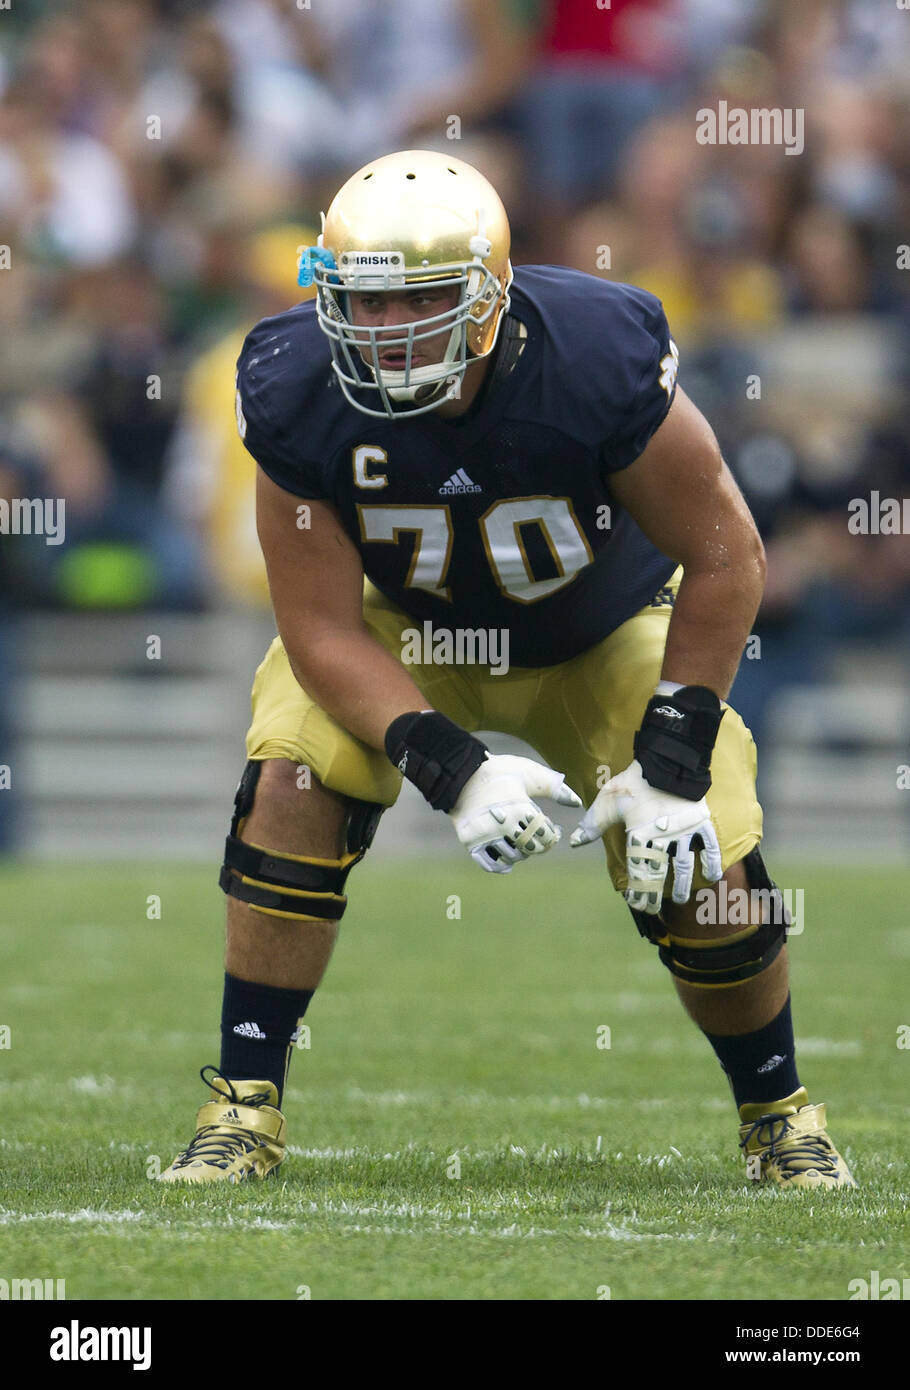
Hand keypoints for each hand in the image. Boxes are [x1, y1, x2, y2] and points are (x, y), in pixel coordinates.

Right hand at [448, 754, 581, 872]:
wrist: (460, 772)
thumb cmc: (499, 771)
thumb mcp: (529, 773)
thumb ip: (555, 788)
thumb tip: (577, 803)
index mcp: (520, 808)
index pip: (545, 836)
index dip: (552, 835)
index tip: (552, 830)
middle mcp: (503, 824)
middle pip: (530, 848)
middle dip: (537, 844)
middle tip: (538, 838)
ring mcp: (485, 834)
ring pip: (512, 857)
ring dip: (521, 853)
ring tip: (522, 843)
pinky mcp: (470, 840)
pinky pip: (489, 863)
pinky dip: (500, 865)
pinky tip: (508, 862)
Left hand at [570, 759, 721, 911]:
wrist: (665, 759)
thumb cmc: (632, 781)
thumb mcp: (607, 801)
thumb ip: (592, 825)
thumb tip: (574, 843)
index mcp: (639, 834)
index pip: (637, 871)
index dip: (637, 890)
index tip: (635, 903)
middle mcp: (662, 837)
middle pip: (658, 873)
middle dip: (654, 894)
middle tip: (653, 910)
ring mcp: (683, 830)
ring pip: (684, 865)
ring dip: (682, 884)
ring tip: (681, 899)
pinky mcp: (700, 821)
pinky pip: (708, 845)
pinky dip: (712, 861)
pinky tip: (712, 876)